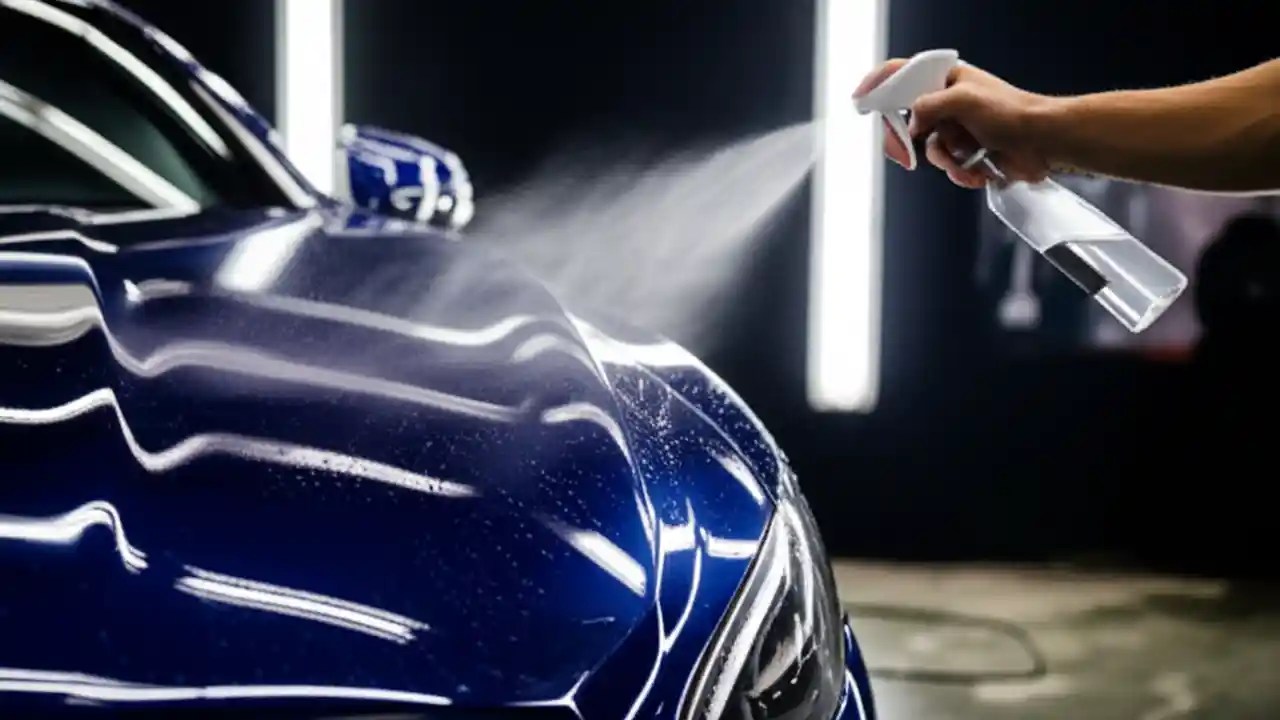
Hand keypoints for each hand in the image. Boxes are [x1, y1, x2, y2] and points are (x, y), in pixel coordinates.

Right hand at [854, 58, 1057, 187]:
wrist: (1044, 143)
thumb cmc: (1013, 113)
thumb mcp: (964, 100)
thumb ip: (928, 106)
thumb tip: (910, 124)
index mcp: (946, 79)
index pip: (901, 74)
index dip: (877, 85)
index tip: (860, 101)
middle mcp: (947, 101)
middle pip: (905, 119)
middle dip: (906, 141)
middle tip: (904, 154)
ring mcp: (955, 127)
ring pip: (925, 149)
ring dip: (944, 160)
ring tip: (967, 160)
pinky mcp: (965, 151)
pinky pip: (945, 165)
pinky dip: (960, 173)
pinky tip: (979, 171)